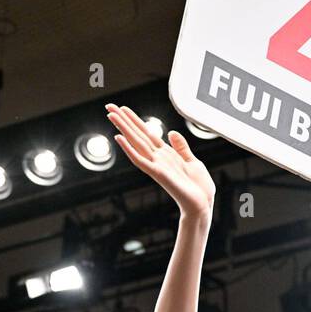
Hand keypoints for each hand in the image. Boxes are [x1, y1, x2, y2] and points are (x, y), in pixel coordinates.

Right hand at [105, 103, 215, 217]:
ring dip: (123, 128)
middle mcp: (158, 158)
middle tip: (108, 105)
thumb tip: (171, 132)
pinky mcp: (158, 174)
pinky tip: (119, 138)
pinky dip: (129, 149)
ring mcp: (156, 166)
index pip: (147, 132)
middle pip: (138, 134)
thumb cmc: (199, 188)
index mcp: (166, 154)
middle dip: (124, 120)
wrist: (202, 206)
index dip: (135, 120)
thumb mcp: (193, 162)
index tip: (123, 108)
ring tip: (110, 114)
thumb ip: (181, 148)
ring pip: (136, 143)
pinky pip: (140, 160)